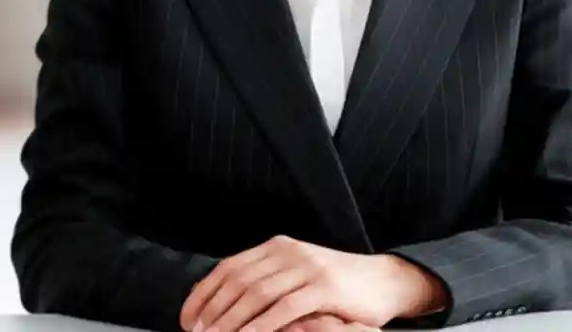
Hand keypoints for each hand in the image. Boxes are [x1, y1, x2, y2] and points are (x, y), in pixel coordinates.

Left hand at [179, 235, 444, 331]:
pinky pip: (286, 307)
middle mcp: (288, 251)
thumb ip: (264, 283)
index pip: (228, 268)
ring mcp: (307, 266)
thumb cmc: (336, 286)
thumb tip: (220, 307)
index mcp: (276, 247)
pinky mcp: (325, 286)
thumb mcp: (296, 276)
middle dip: (213, 311)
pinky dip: (263, 325)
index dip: (203, 295)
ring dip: (232, 320)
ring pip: (258, 293)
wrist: (384, 282)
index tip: (187, 320)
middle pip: (238, 280)